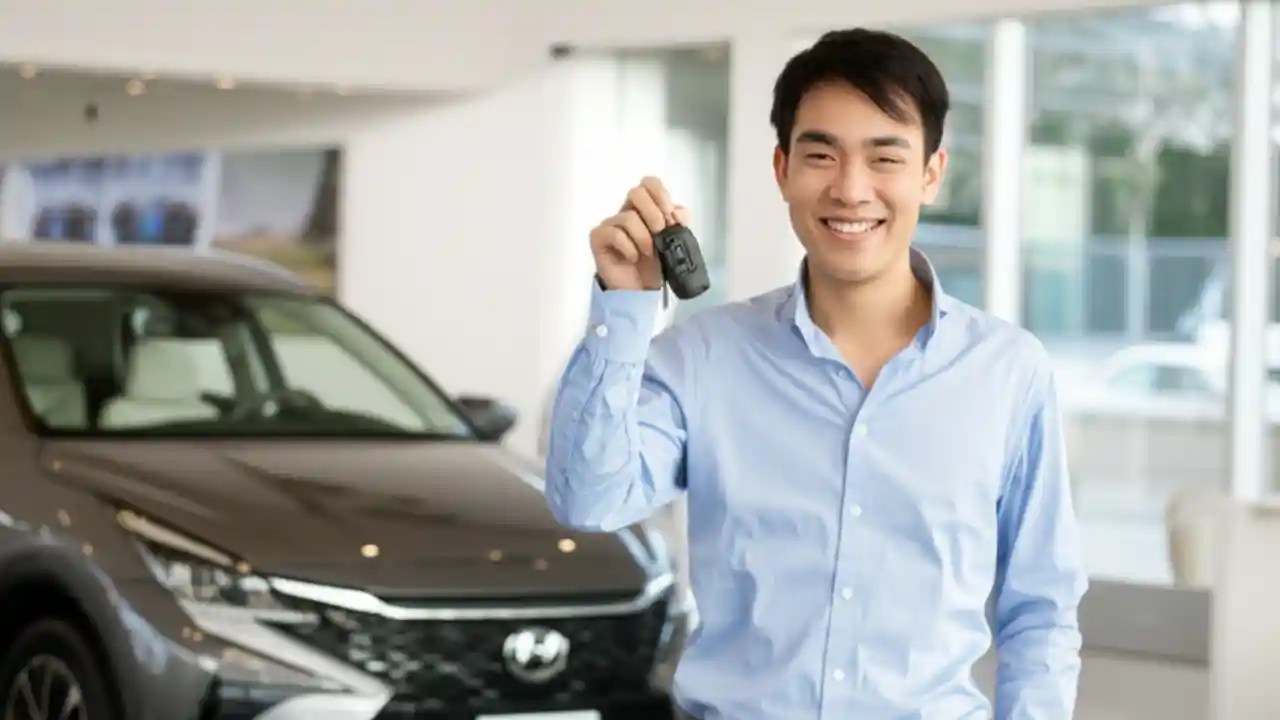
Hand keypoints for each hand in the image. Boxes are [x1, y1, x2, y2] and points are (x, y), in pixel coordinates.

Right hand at [590, 176, 690, 290]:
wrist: (641, 291)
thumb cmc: (656, 265)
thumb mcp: (675, 242)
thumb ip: (679, 222)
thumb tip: (677, 211)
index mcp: (646, 208)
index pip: (649, 183)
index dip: (660, 194)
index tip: (669, 215)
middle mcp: (627, 211)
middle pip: (636, 192)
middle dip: (653, 214)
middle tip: (659, 232)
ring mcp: (611, 224)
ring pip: (628, 217)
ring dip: (643, 238)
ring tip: (647, 253)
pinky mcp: (599, 237)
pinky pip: (614, 233)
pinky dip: (628, 247)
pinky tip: (632, 257)